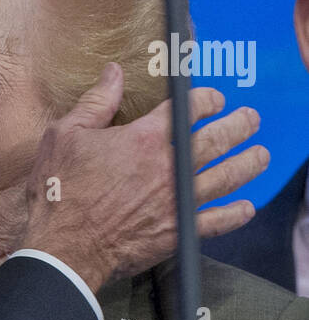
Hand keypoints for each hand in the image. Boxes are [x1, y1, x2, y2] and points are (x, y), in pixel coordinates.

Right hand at [24, 64, 267, 292]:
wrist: (63, 247)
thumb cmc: (59, 190)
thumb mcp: (65, 135)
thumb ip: (95, 102)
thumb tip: (113, 72)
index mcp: (143, 138)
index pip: (187, 109)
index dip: (206, 99)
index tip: (213, 99)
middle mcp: (168, 166)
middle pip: (217, 139)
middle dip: (238, 125)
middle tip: (250, 119)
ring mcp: (178, 200)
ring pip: (226, 177)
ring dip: (248, 163)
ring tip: (260, 155)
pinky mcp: (178, 231)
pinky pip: (217, 221)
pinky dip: (235, 214)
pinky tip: (247, 207)